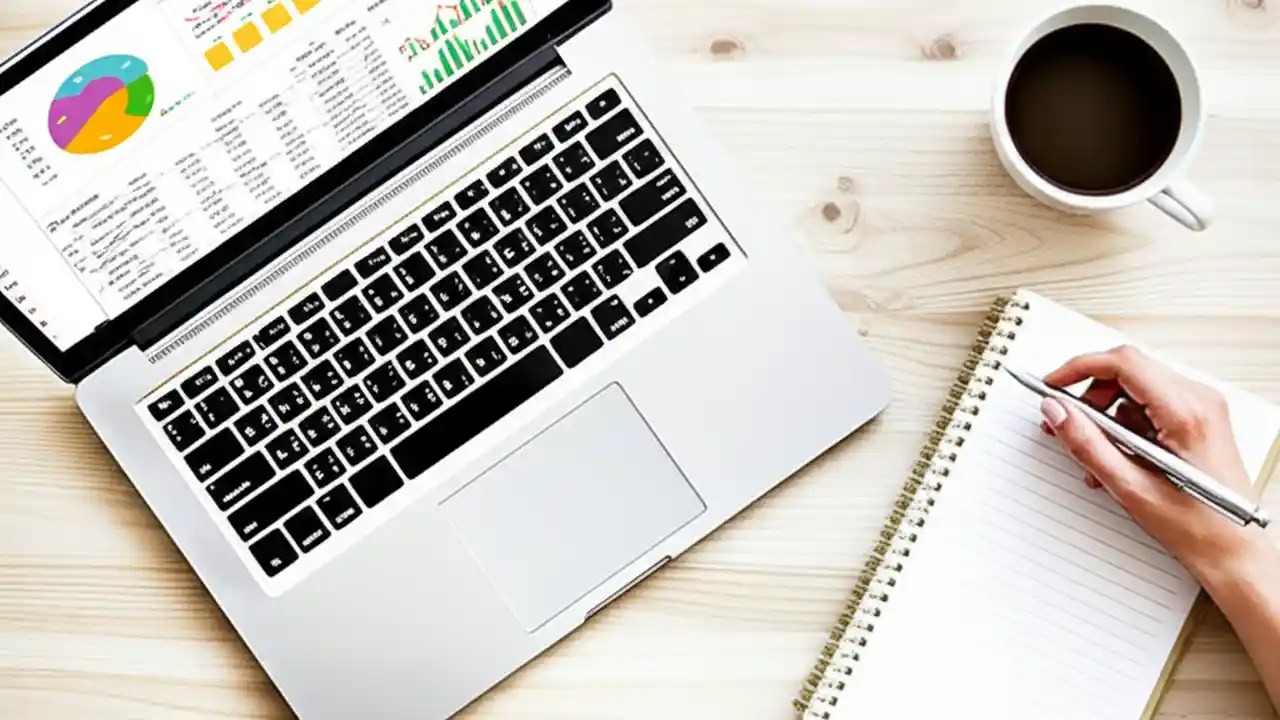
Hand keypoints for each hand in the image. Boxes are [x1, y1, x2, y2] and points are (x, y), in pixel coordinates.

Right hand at [1037, 345, 1265, 583]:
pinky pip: (1150, 403)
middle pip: (1128, 370)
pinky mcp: (1198, 419)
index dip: (1079, 368)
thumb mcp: (1130, 487)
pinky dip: (1125, 423)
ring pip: (1136, 387)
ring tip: (1094, 449)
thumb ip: (1087, 444)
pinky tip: (1117, 454)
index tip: (1053, 386)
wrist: (1234, 549)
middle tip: (1064, 419)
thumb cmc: (1198, 527)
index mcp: (1186, 413)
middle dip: (1089, 393)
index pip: (1123, 363)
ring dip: (1106, 412)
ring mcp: (1202, 408)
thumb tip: (1057, 412)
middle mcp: (1200, 401)